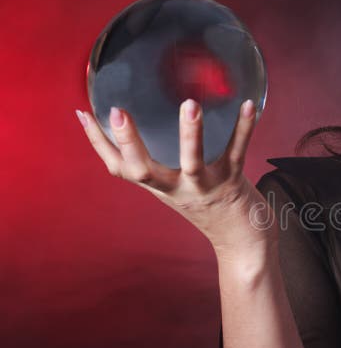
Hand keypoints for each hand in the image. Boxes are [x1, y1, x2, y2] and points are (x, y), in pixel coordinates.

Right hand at [76, 98, 269, 250]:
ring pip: (192, 162)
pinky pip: (237, 152)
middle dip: (129, 142)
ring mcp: (205, 187)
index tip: (83, 113)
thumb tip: (143, 133)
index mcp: (158, 187)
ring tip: (190, 105)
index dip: (98, 143)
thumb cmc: (207, 207)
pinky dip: (244, 128)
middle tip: (117, 112)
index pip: (119, 167)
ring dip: (190, 134)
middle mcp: (176, 189)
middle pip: (144, 170)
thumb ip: (158, 166)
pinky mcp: (233, 182)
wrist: (242, 243)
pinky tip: (249, 105)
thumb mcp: (174, 189)